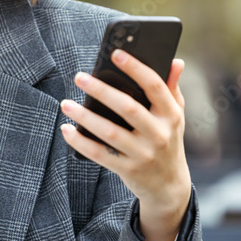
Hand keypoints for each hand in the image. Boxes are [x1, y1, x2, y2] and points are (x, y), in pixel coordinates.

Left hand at [59, 50, 191, 240]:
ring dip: (84, 116)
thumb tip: (176, 60)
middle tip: (79, 77)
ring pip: (110, 132)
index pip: (155, 86)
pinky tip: (66, 129)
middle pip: (128, 108)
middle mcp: (160, 134)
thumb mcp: (175, 116)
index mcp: (172, 115)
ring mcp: (144, 154)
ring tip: (65, 103)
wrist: (169, 186)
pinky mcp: (128, 170)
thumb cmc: (168, 141)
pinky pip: (99, 154)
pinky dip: (80, 142)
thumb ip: (172, 89)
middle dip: (102, 90)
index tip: (115, 53)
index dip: (136, 68)